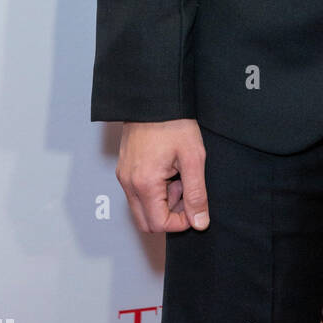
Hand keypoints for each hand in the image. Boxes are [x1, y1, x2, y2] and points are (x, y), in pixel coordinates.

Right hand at [116, 119, 208, 233]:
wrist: (155, 98)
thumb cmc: (174, 123)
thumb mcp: (193, 158)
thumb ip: (196, 194)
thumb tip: (199, 222)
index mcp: (145, 184)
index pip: (159, 224)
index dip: (180, 222)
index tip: (194, 206)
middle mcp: (128, 183)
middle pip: (146, 222)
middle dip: (169, 213)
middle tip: (185, 190)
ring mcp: (123, 176)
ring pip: (142, 207)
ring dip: (162, 201)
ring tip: (178, 175)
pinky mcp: (124, 168)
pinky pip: (137, 192)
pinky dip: (154, 190)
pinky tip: (168, 169)